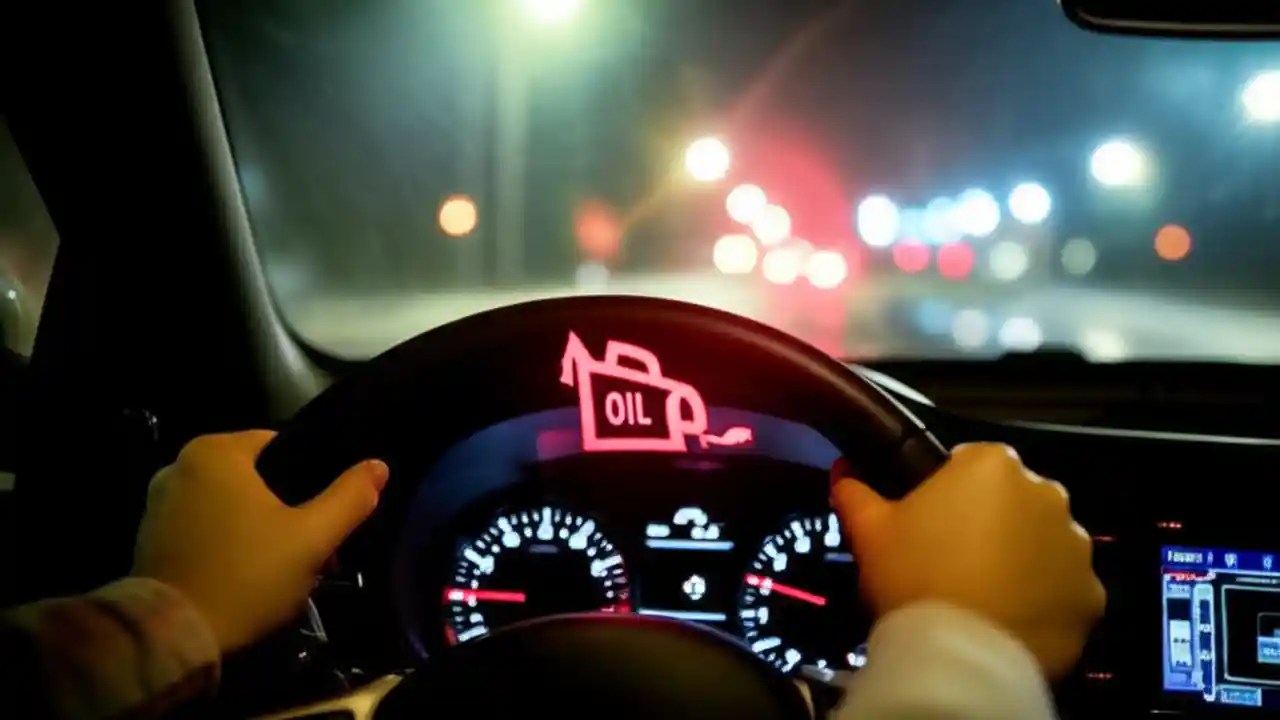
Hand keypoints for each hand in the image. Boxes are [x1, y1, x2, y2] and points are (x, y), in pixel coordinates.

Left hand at [132, 431, 387, 652]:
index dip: (313, 480)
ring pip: (230, 506)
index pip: (283, 447)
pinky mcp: (149, 539)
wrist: (172, 637)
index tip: (326, 518)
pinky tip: (246, 576)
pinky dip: (227, 544)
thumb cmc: (246, 575)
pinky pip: (204, 529)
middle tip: (312, 549)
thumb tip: (379, 465)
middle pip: (256, 479)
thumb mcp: (311, 539)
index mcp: (216, 451)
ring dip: (258, 529)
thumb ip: (349, 498)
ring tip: (282, 569)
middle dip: (286, 510)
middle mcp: (179, 466)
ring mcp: (158, 504)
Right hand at [830, 443, 1104, 679]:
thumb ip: (855, 493)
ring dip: (1019, 558)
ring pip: (1041, 543)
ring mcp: (1074, 545)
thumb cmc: (914, 576)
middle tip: (949, 559)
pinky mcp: (1090, 594)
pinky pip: (1062, 589)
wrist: (960, 655)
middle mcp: (1045, 492)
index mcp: (991, 464)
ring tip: (980, 593)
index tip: (927, 524)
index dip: (944, 492)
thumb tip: (843, 474)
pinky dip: (1042, 599)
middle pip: (1011, 499)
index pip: (968, 463)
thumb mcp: (869, 532)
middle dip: (988, 521)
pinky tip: (1007, 618)